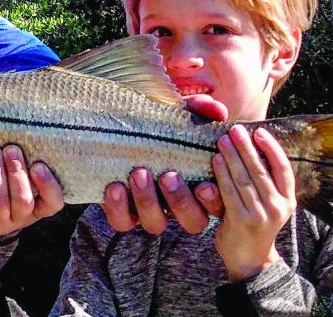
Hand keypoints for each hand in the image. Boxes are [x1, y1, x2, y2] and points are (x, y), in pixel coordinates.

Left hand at [0, 145, 64, 236]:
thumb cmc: (4, 182)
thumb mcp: (20, 177)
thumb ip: (26, 164)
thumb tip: (25, 137)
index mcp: (37, 207)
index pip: (53, 203)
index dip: (48, 186)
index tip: (38, 165)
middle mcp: (21, 218)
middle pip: (23, 200)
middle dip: (16, 173)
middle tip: (11, 149)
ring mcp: (0, 224)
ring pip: (0, 203)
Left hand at [101, 96, 226, 234]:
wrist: (117, 126)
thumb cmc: (158, 123)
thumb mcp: (180, 113)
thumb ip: (200, 109)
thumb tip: (216, 109)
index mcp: (199, 184)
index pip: (217, 204)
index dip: (214, 200)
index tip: (204, 185)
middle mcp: (177, 203)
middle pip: (192, 221)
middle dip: (181, 202)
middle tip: (168, 175)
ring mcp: (150, 210)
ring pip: (156, 224)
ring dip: (148, 202)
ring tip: (138, 174)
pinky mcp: (122, 211)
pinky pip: (122, 221)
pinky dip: (118, 208)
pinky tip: (115, 187)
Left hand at [213, 125, 295, 280]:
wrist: (250, 258)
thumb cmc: (255, 221)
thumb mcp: (268, 202)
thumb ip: (263, 181)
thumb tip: (250, 145)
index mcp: (288, 200)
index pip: (284, 169)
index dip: (272, 149)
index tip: (260, 131)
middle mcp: (278, 207)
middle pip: (261, 171)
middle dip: (246, 147)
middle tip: (234, 129)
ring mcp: (260, 215)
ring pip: (244, 179)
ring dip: (232, 157)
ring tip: (223, 140)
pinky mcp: (242, 221)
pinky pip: (230, 193)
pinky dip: (222, 174)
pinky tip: (216, 160)